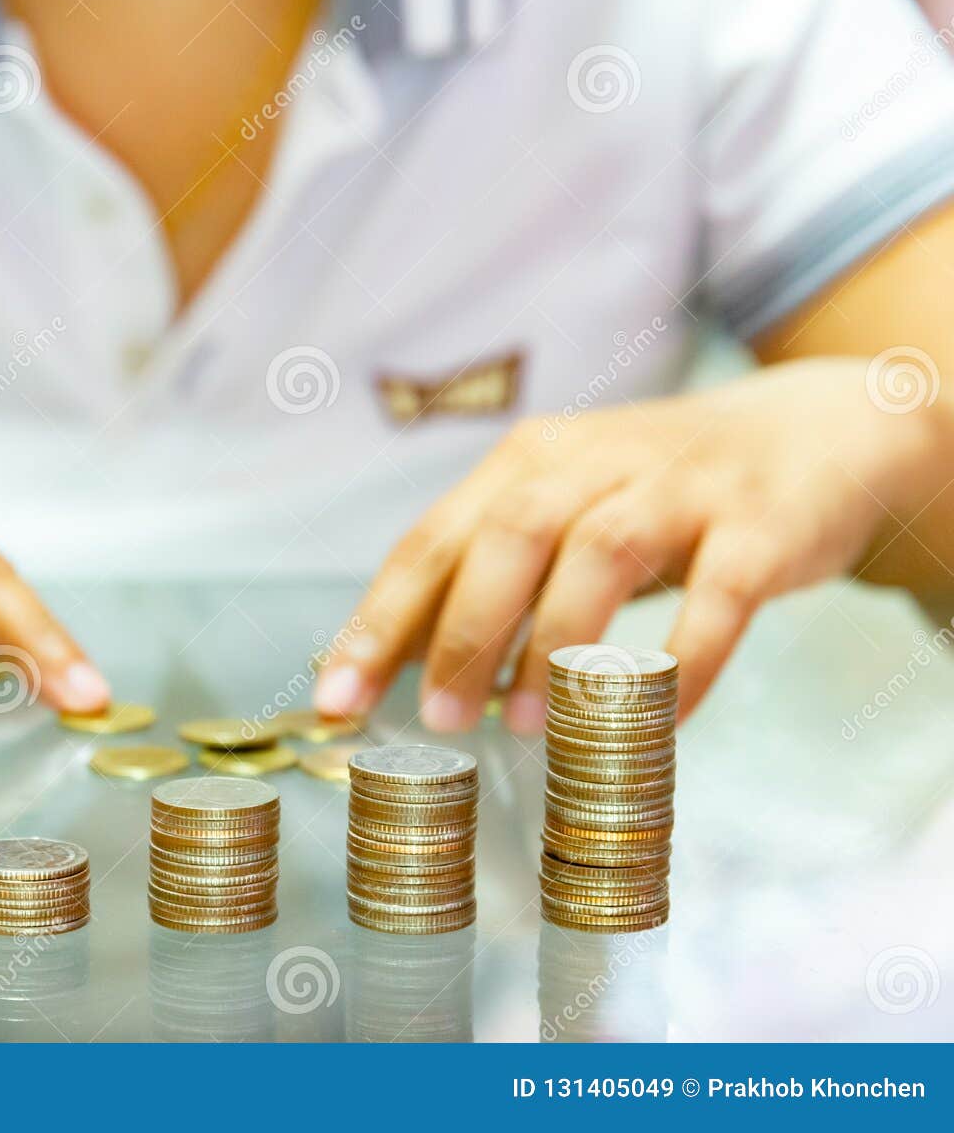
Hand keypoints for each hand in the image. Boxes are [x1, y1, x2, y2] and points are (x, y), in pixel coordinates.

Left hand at [313, 358, 947, 733]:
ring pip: (601, 555)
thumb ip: (492, 576)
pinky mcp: (759, 524)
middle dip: (462, 632)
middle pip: (509, 536)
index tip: (336, 698)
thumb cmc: (663, 492)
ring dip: (555, 645)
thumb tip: (400, 664)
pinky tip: (652, 719)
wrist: (820, 429)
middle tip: (439, 719)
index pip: (435, 538)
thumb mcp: (568, 512)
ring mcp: (680, 487)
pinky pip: (717, 597)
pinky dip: (679, 663)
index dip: (380, 619)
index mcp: (530, 461)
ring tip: (527, 725)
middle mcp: (596, 462)